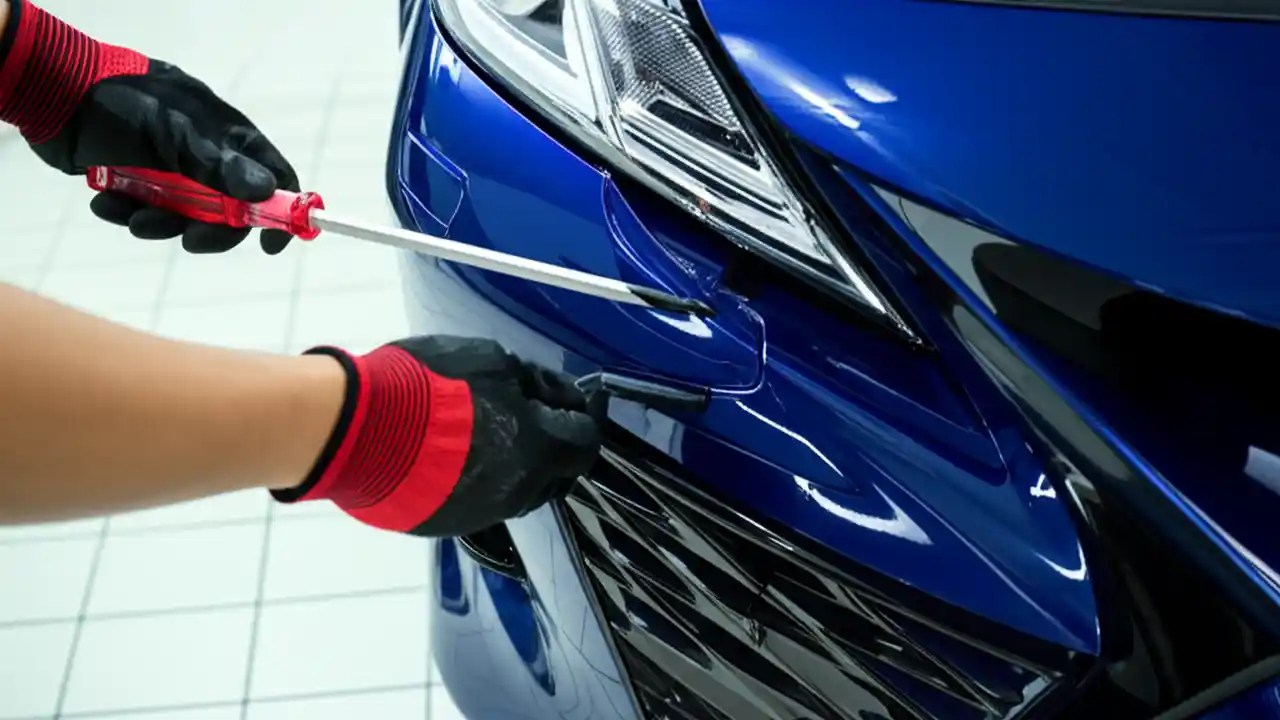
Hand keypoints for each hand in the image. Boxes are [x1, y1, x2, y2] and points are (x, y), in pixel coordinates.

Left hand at [0, 0, 298, 253]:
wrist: (54, 93)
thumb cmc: (123, 105)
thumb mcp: (176, 134)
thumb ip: (220, 166)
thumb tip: (268, 191)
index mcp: (226, 137)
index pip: (272, 176)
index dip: (279, 211)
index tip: (269, 245)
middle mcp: (206, 155)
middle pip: (230, 210)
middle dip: (209, 230)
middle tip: (190, 242)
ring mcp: (172, 169)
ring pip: (184, 217)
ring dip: (160, 223)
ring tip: (130, 216)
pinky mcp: (138, 180)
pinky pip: (146, 210)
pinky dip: (127, 211)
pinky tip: (104, 202)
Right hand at [274, 337, 602, 536]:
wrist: (355, 428)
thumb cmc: (429, 386)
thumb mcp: (493, 362)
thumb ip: (532, 384)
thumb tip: (552, 395)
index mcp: (539, 451)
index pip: (586, 442)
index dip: (584, 416)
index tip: (576, 400)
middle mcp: (518, 492)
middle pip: (556, 474)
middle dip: (555, 444)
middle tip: (536, 413)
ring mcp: (480, 513)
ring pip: (517, 491)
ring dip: (516, 464)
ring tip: (489, 432)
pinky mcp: (444, 524)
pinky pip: (477, 502)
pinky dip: (478, 479)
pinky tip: (456, 455)